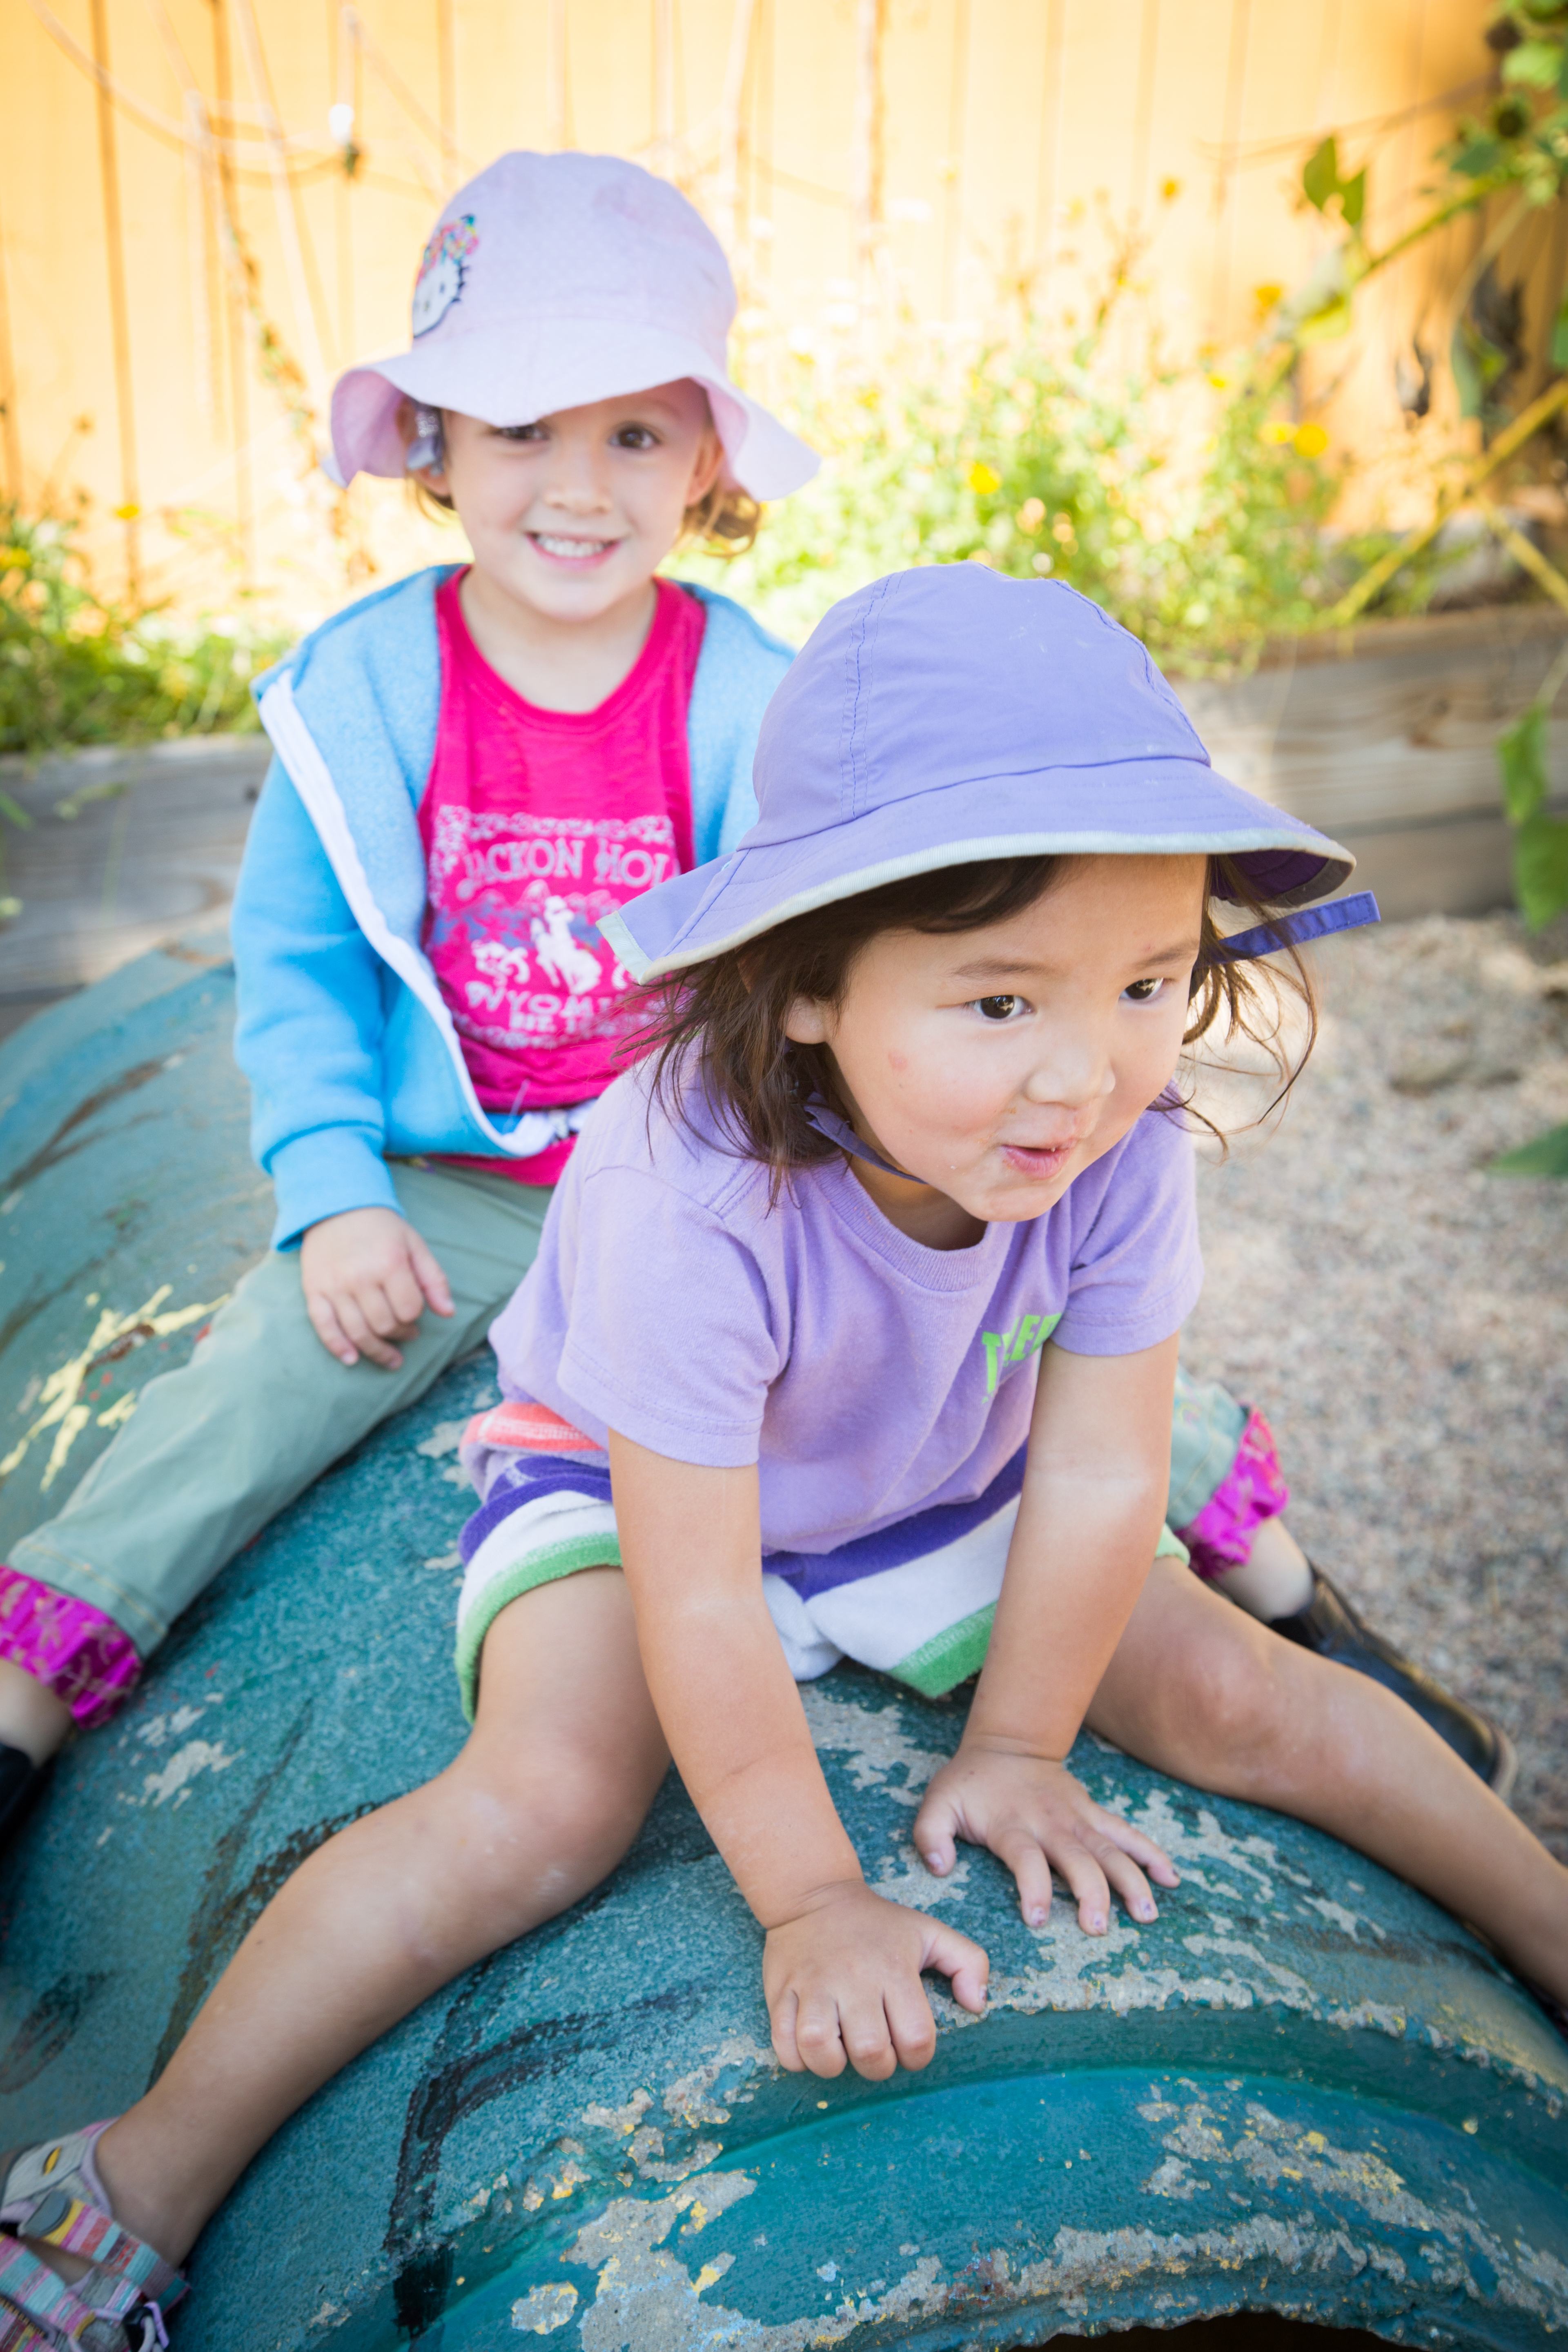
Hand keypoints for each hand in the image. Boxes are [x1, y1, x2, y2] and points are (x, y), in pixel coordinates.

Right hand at [299, 1207, 453, 1368]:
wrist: (336, 1206)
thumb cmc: (381, 1228)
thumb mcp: (414, 1245)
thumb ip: (433, 1279)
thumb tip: (448, 1313)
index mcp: (389, 1264)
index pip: (409, 1310)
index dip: (416, 1318)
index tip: (415, 1316)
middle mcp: (360, 1278)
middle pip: (384, 1324)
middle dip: (400, 1335)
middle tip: (406, 1334)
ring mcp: (335, 1286)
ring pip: (358, 1332)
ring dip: (376, 1351)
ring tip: (391, 1359)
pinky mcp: (314, 1290)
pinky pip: (324, 1327)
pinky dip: (338, 1347)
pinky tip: (352, 1359)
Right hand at [763, 1880, 987, 2080]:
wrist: (814, 1895)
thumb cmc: (879, 1924)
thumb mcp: (930, 1932)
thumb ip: (969, 1963)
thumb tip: (975, 2006)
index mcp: (894, 1969)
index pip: (916, 2039)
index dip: (918, 2056)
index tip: (908, 2044)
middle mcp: (854, 1979)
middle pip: (871, 2053)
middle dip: (879, 2066)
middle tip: (876, 2049)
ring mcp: (814, 1986)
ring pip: (821, 2051)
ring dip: (834, 2064)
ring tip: (841, 2049)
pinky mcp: (782, 1993)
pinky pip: (784, 2045)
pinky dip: (797, 2058)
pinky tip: (812, 2045)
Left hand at [915, 1740, 1177, 1935]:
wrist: (1007, 1744)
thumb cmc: (970, 1783)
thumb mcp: (937, 1803)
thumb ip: (931, 1836)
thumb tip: (940, 1868)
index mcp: (1011, 1825)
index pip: (1026, 1858)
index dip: (1033, 1888)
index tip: (1038, 1919)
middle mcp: (1050, 1823)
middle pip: (1077, 1859)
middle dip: (1091, 1893)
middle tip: (1098, 1928)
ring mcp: (1077, 1817)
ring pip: (1110, 1850)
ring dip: (1131, 1881)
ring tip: (1146, 1914)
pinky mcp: (1093, 1814)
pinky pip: (1127, 1833)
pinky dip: (1151, 1853)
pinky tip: (1171, 1877)